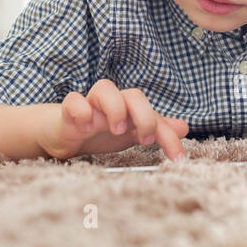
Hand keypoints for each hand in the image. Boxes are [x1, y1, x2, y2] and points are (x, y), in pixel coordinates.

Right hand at [38, 79, 188, 162]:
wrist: (63, 134)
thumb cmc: (98, 131)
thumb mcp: (130, 134)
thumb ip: (155, 130)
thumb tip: (184, 126)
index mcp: (129, 109)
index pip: (155, 116)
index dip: (169, 136)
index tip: (178, 159)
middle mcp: (113, 102)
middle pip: (134, 94)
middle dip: (145, 117)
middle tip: (145, 141)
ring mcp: (90, 104)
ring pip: (104, 87)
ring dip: (115, 108)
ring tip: (117, 130)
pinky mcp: (68, 110)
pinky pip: (73, 100)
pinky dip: (81, 111)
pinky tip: (85, 128)